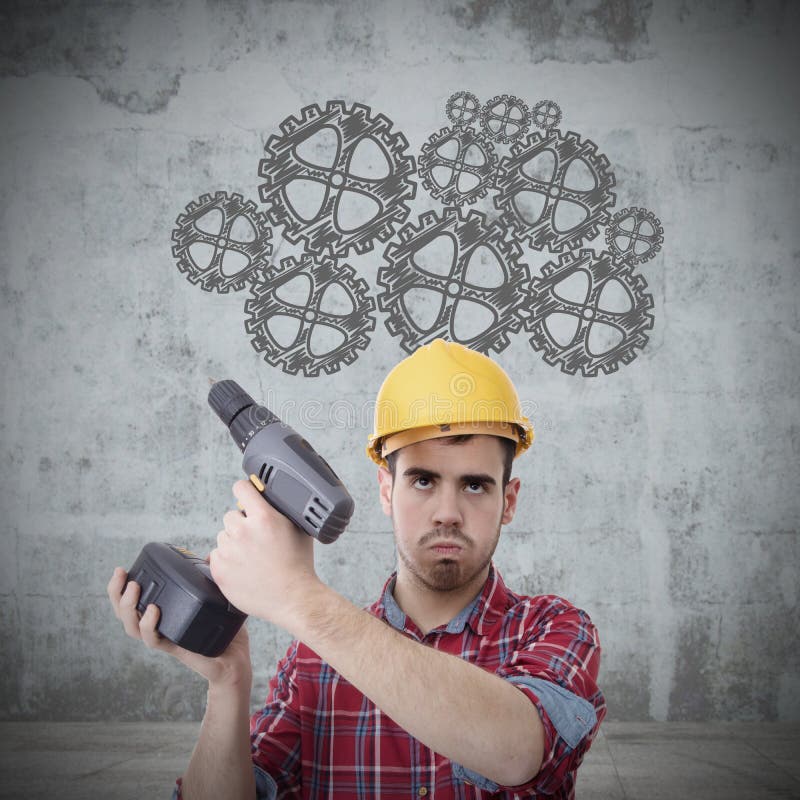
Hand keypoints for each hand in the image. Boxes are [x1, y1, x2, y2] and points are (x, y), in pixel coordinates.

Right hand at [107, 567, 251, 689]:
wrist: (237, 660)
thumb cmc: (226, 631)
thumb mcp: (220, 600)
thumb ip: (214, 578)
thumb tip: (211, 555)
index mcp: (164, 613)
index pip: (133, 602)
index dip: (120, 588)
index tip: (121, 570)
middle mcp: (159, 626)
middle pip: (125, 614)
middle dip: (116, 593)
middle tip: (121, 574)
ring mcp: (165, 637)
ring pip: (132, 628)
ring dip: (127, 607)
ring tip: (134, 587)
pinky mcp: (174, 648)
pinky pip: (154, 640)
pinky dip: (149, 625)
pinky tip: (153, 610)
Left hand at [209, 479, 320, 630]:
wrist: (294, 597)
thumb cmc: (298, 564)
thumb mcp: (298, 529)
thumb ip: (281, 510)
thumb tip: (270, 498)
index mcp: (264, 517)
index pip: (242, 488)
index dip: (244, 490)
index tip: (244, 494)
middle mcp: (243, 531)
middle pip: (231, 516)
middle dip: (241, 525)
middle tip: (256, 541)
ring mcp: (229, 550)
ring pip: (223, 537)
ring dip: (233, 543)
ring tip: (251, 558)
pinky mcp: (219, 569)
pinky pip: (216, 556)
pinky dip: (226, 561)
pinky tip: (243, 568)